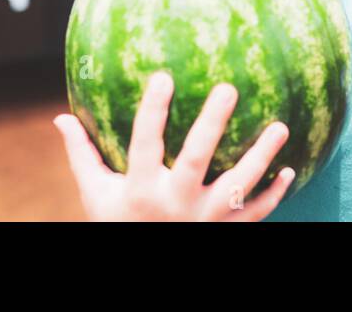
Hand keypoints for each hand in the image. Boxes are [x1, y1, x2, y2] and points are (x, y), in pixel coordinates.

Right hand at [54, 72, 294, 221]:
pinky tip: (290, 169)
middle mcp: (174, 206)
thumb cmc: (119, 224)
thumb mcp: (97, 195)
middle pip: (196, 159)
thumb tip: (60, 116)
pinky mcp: (226, 234)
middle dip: (212, 123)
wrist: (144, 276)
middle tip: (228, 87)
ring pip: (237, 187)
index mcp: (141, 191)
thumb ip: (83, 156)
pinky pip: (256, 214)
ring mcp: (204, 221)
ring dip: (260, 157)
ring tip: (280, 126)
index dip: (153, 112)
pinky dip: (274, 195)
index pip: (145, 145)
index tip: (164, 76)